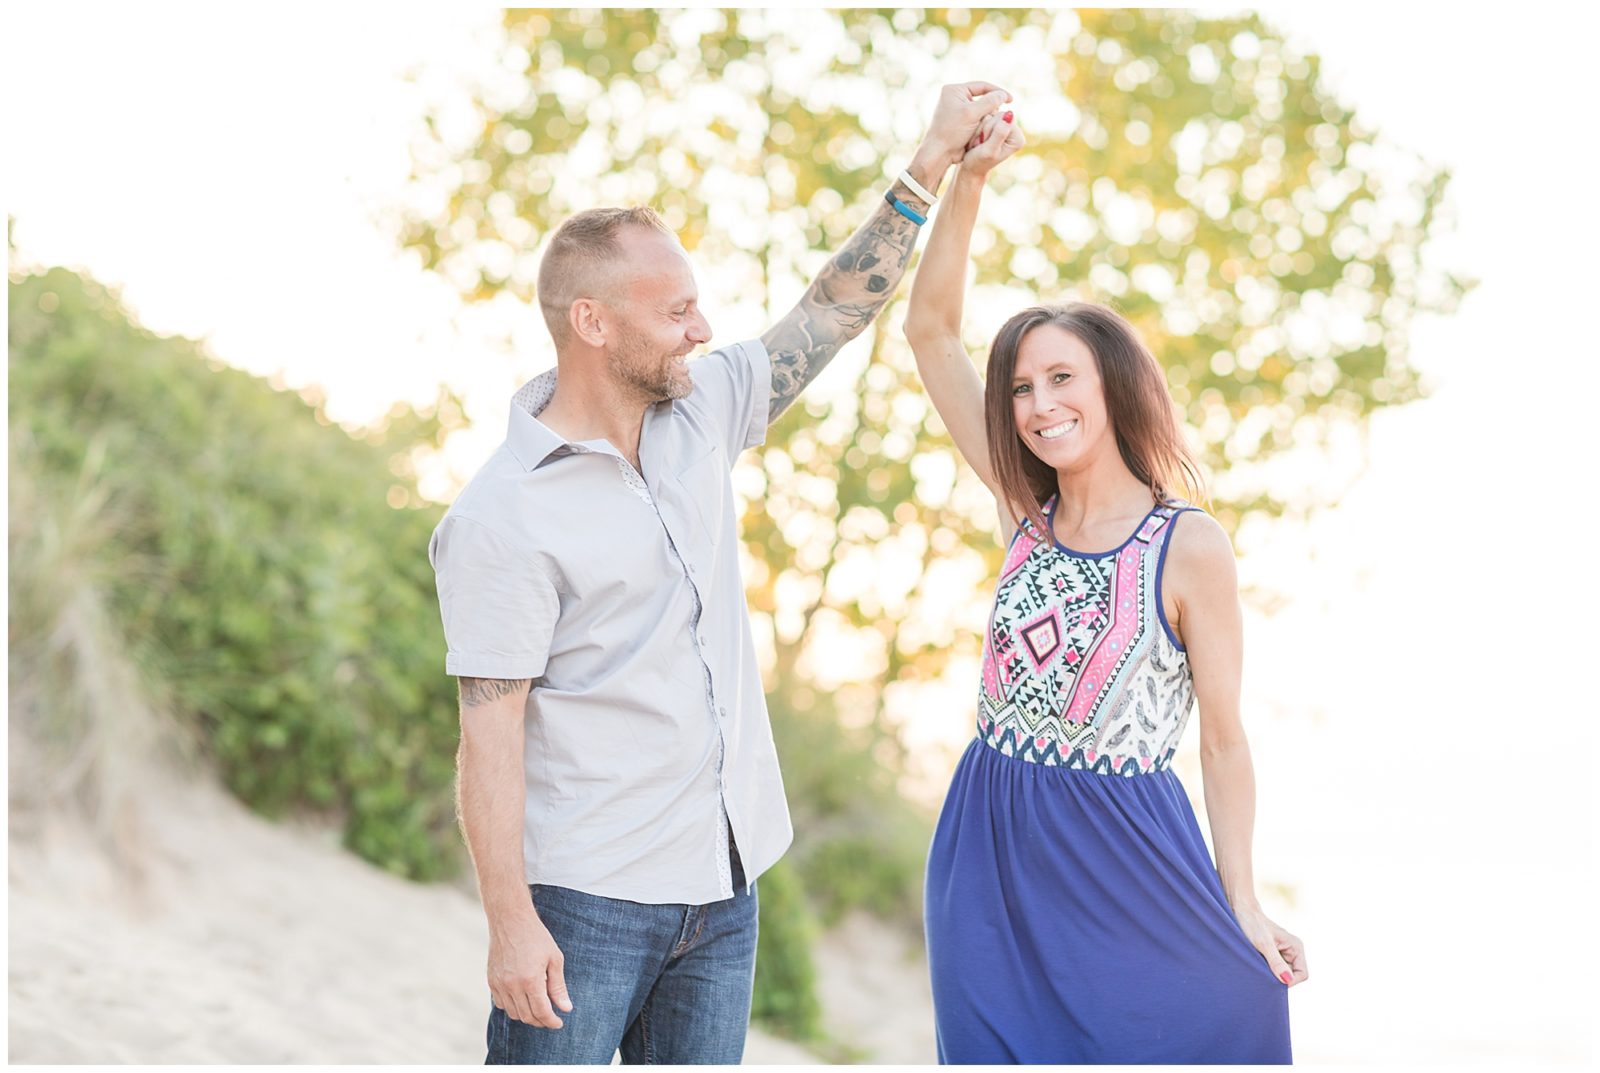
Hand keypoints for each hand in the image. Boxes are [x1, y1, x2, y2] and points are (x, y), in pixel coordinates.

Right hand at [488, 908, 573, 1027]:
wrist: (510, 920)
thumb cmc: (536, 937)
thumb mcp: (554, 959)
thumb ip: (558, 987)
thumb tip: (566, 1008)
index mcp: (531, 980)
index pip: (541, 1012)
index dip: (551, 1021)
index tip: (559, 1023)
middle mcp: (512, 985)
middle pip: (527, 1016)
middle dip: (540, 1021)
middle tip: (550, 1017)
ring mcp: (499, 984)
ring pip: (513, 1013)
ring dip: (526, 1015)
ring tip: (537, 1008)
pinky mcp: (491, 981)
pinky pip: (501, 1004)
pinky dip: (512, 1007)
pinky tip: (522, 998)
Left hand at [916, 81, 1012, 171]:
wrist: (939, 152)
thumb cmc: (952, 132)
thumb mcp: (972, 114)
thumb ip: (989, 102)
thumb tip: (1003, 95)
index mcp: (954, 90)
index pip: (982, 86)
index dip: (998, 92)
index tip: (1011, 99)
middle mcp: (954, 97)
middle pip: (982, 96)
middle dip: (993, 104)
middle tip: (1005, 110)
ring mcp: (957, 109)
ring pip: (981, 108)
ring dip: (989, 114)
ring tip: (996, 120)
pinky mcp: (960, 120)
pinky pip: (977, 117)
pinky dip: (984, 122)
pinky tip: (990, 127)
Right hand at [958, 111, 1024, 178]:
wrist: (971, 167)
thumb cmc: (978, 162)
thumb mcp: (989, 150)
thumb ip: (1000, 133)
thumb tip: (1010, 114)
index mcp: (1017, 139)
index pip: (1004, 118)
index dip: (990, 128)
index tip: (984, 143)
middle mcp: (1015, 132)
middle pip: (999, 114)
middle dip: (986, 128)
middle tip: (982, 143)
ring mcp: (1006, 128)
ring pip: (992, 114)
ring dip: (981, 127)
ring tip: (980, 142)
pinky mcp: (997, 126)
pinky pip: (987, 115)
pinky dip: (980, 125)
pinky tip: (979, 137)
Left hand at [1235, 906, 1308, 987]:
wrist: (1241, 910)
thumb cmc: (1252, 924)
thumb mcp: (1263, 944)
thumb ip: (1276, 962)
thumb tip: (1287, 980)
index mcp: (1296, 947)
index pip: (1302, 974)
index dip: (1290, 981)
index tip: (1272, 979)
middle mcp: (1293, 950)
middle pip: (1292, 976)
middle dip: (1279, 977)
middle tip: (1262, 970)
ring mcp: (1283, 952)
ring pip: (1282, 973)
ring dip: (1271, 974)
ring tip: (1258, 964)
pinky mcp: (1273, 954)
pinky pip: (1274, 969)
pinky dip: (1266, 970)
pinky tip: (1256, 963)